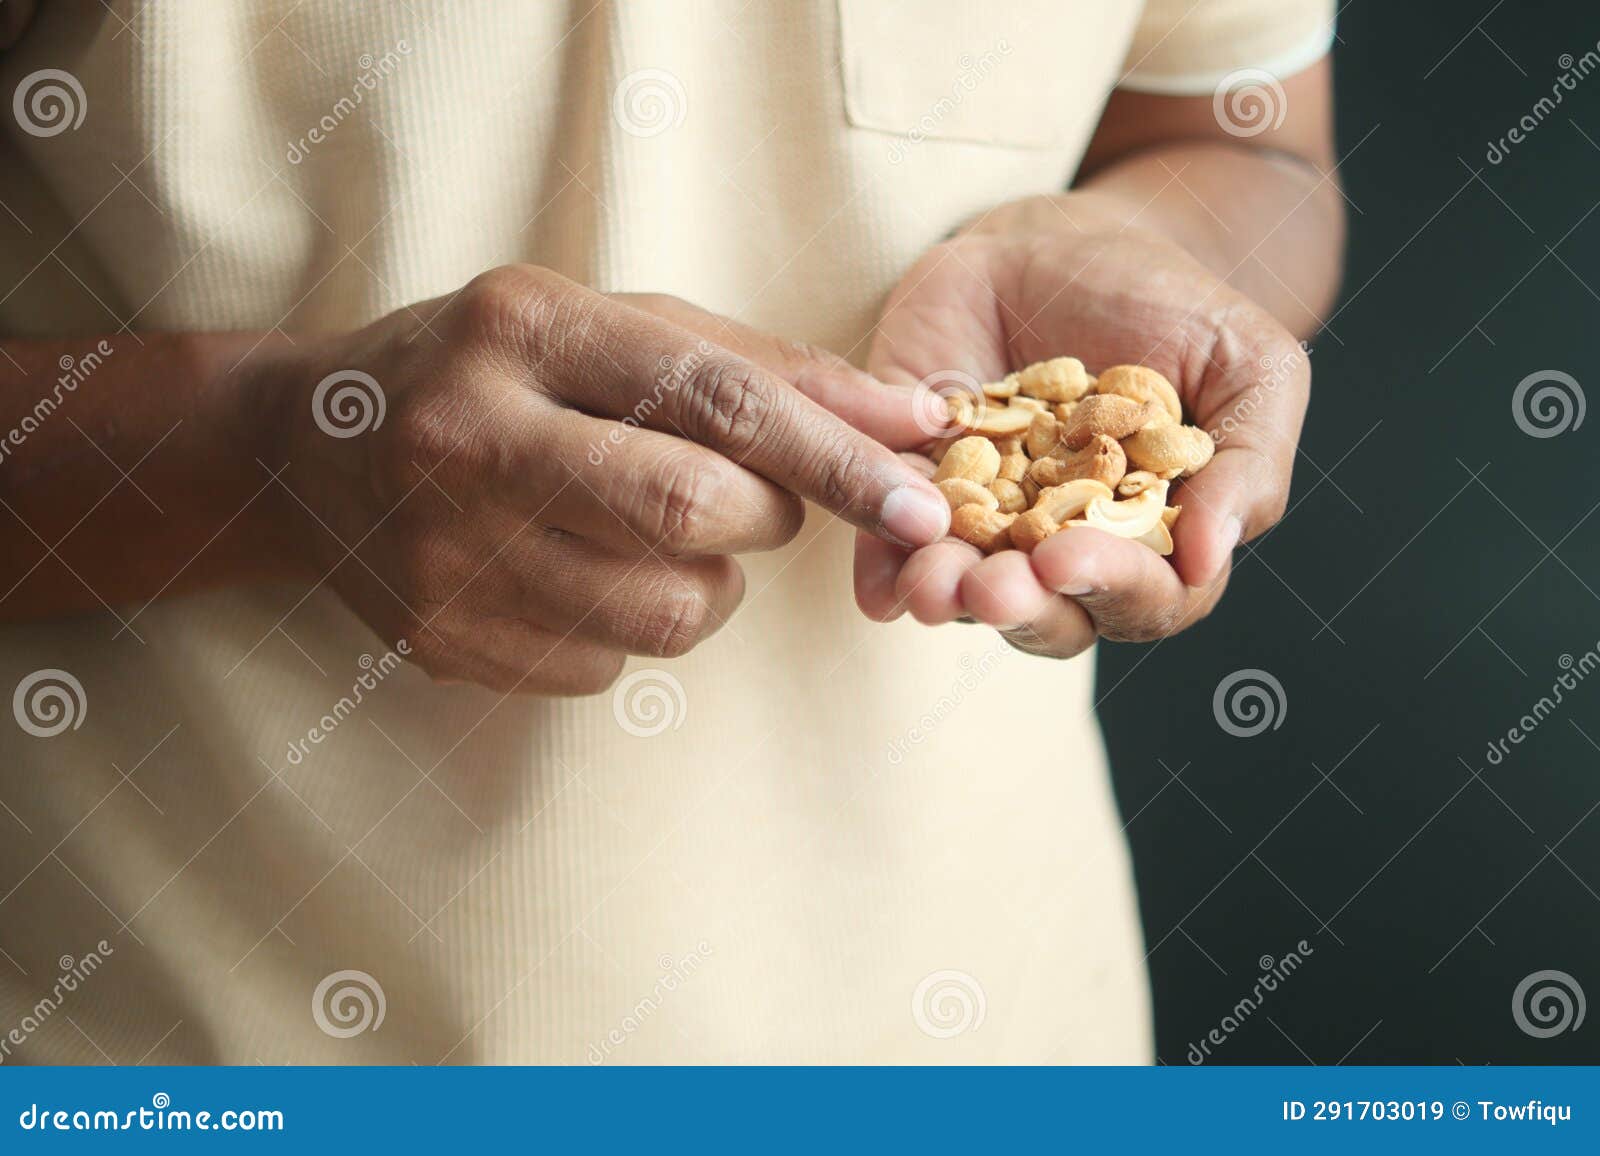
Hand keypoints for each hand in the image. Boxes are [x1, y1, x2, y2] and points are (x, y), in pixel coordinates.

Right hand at [261, 264, 949, 692]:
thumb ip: (761, 368)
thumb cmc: (495, 372)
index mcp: (522, 329)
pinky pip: (610, 666)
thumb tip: (912, 422)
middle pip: (693, 514)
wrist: (307, 451)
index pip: (714, 399)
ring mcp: (444, 554)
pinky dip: (632, 625)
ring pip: (668, 613)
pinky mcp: (441, 643)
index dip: (834, 456)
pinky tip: (577, 573)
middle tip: (748, 499)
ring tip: (649, 533)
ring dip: (708, 584)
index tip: (922, 498)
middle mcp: (471, 439)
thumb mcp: (610, 330)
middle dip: (765, 519)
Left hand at [855, 203, 1309, 656]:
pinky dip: (880, 566)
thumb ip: (1248, 460)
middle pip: (1052, 615)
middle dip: (1022, 609)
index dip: (1113, 589)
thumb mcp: (1248, 364)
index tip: (1069, 560)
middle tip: (993, 588)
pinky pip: (889, 539)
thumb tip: (1210, 556)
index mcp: (1153, 540)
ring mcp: (986, 525)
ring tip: (931, 584)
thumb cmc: (1172, 308)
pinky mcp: (912, 484)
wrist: (1066, 243)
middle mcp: (1066, 550)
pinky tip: (875, 584)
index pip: (1147, 598)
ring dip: (948, 597)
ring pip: (967, 592)